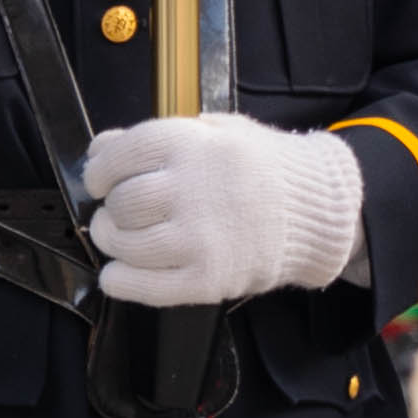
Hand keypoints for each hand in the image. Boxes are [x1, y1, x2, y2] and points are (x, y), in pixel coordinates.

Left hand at [83, 110, 367, 307]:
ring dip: (113, 242)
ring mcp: (201, 237)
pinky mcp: (208, 278)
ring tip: (123, 238)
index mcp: (195, 146)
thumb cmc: (262, 168)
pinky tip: (120, 274)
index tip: (100, 179)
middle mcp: (194, 189)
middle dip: (110, 209)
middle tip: (117, 213)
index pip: (121, 155)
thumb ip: (159, 136)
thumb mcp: (217, 131)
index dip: (100, 170)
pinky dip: (120, 281)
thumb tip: (101, 149)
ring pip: (126, 244)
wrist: (316, 210)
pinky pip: (145, 286)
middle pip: (122, 203)